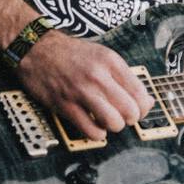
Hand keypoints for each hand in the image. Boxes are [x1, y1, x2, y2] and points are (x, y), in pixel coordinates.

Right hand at [16, 29, 153, 140]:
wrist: (37, 49)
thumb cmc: (71, 54)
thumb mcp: (103, 55)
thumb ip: (124, 77)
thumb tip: (146, 101)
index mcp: (111, 62)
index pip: (140, 93)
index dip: (143, 108)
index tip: (138, 110)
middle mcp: (98, 76)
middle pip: (130, 110)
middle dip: (130, 119)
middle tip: (123, 117)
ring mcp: (81, 91)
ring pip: (113, 122)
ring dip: (114, 127)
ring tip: (108, 121)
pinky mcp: (65, 105)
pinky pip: (91, 131)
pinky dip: (97, 134)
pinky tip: (94, 126)